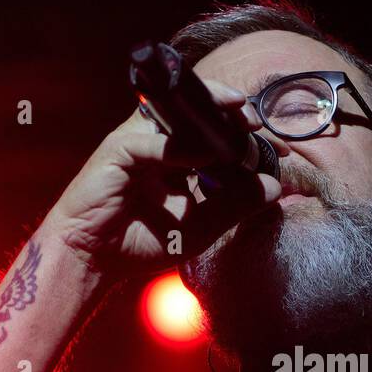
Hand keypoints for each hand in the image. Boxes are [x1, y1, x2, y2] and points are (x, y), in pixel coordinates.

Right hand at [48, 79, 281, 275]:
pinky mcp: (117, 150)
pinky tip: (203, 155)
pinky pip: (150, 141)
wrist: (92, 260)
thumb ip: (233, 208)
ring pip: (177, 114)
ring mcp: (138, 144)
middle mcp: (159, 146)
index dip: (248, 138)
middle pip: (199, 114)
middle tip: (259, 123)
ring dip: (209, 111)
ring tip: (240, 117)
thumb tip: (274, 187)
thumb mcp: (198, 229)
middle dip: (232, 112)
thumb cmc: (139, 244)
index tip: (280, 149)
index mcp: (179, 161)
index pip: (218, 137)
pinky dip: (177, 147)